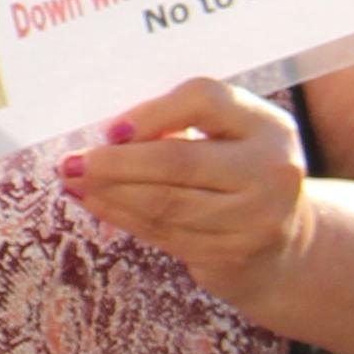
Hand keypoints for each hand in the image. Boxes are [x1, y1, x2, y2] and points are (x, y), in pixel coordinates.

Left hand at [61, 77, 314, 312]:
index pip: (204, 100)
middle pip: (176, 160)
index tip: (110, 128)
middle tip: (70, 161)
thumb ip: (180, 124)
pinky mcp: (232, 253)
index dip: (151, 113)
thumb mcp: (227, 137)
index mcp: (267, 125)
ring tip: (73, 182)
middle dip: (114, 162)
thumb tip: (105, 131)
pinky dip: (122, 216)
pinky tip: (96, 203)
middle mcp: (270, 169)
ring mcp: (255, 217)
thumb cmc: (236, 174)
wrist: (282, 244)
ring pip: (163, 203)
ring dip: (109, 193)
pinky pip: (163, 233)